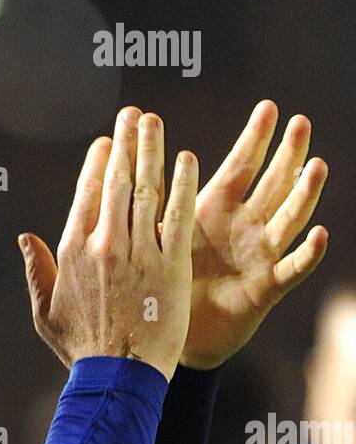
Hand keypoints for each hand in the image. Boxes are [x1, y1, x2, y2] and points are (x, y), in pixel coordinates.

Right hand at [20, 107, 196, 381]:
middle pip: (117, 181)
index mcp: (73, 251)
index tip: (107, 143)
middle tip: (133, 115)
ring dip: (152, 150)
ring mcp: (139, 251)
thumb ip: (36, 272)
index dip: (98, 163)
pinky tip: (186, 159)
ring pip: (147, 188)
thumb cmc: (81, 351)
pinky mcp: (170, 264)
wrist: (118, 377)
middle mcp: (104, 243)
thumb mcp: (46, 315)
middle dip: (126, 142)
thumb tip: (25, 238)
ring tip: (155, 123)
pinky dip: (182, 183)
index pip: (86, 194)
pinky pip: (177, 214)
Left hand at [178, 100, 327, 369]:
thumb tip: (125, 164)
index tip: (270, 107)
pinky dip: (307, 254)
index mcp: (217, 210)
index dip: (255, 138)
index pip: (241, 165)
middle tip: (300, 122)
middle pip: (274, 182)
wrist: (173, 336)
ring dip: (303, 194)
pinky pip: (291, 269)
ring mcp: (260, 255)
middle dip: (288, 153)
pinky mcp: (267, 287)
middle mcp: (245, 227)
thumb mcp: (158, 236)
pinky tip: (319, 235)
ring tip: (316, 166)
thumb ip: (153, 203)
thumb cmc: (163, 283)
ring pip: (289, 218)